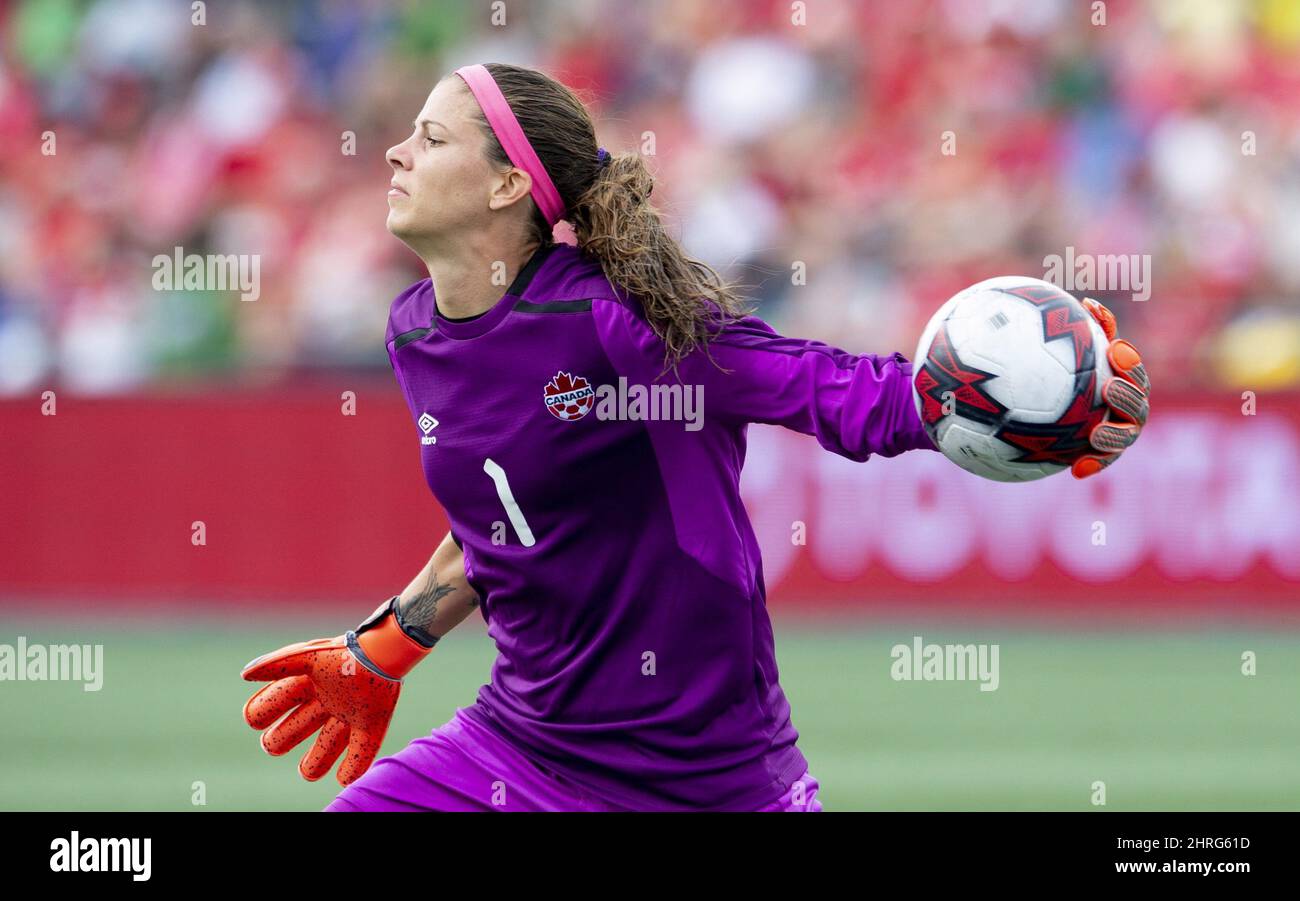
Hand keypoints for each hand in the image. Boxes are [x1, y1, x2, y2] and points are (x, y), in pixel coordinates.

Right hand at [241, 598, 431, 785]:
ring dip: (315, 763)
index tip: (256, 718)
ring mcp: (348, 714)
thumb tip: (244, 674)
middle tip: (274, 744)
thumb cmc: (343, 652)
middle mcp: (324, 702)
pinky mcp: (371, 724)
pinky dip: (352, 768)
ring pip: (327, 746)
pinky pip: (360, 751)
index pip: (273, 704)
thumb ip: (277, 664)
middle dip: (280, 740)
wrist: (383, 652)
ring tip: (307, 771)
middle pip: (295, 730)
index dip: (260, 713)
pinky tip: (342, 778)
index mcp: (305, 685)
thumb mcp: (307, 656)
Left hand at [1072, 298, 1150, 478]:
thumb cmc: (1067, 376)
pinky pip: (1101, 463)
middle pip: (1136, 403)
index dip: (1129, 362)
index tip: (1114, 350)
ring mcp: (1118, 434)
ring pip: (1124, 436)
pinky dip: (1093, 465)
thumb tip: (1088, 303)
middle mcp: (1128, 408)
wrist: (1046, 415)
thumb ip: (1089, 331)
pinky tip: (1077, 469)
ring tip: (1097, 433)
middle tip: (1108, 387)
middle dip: (1126, 394)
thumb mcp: (1077, 353)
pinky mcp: (1102, 456)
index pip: (1133, 371)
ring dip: (1114, 435)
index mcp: (1124, 381)